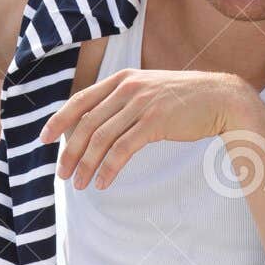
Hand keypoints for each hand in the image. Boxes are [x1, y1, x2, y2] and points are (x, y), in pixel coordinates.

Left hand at [38, 68, 253, 190]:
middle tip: (62, 174)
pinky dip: (109, 169)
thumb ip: (122, 102)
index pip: (79, 100)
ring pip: (101, 139)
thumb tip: (95, 124)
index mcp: (121, 79)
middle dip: (69, 152)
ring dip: (87, 165)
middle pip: (86, 124)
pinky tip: (103, 183)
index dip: (58, 120)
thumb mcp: (148, 91)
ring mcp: (141, 104)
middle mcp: (127, 88)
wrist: (220, 98)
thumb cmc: (183, 100)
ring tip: (80, 184)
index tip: (44, 139)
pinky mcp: (155, 122)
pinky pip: (123, 150)